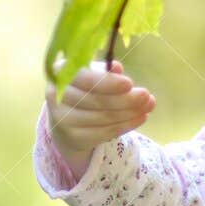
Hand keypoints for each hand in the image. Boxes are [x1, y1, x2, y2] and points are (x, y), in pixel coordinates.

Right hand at [45, 61, 155, 178]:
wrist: (65, 117)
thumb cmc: (83, 87)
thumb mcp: (91, 73)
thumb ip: (103, 71)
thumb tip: (117, 68)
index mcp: (59, 72)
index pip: (84, 78)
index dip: (108, 82)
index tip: (130, 83)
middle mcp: (56, 96)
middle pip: (96, 100)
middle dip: (126, 99)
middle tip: (147, 96)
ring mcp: (62, 119)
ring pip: (104, 117)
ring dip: (130, 112)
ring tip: (148, 106)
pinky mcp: (73, 137)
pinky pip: (105, 132)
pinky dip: (126, 125)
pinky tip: (141, 118)